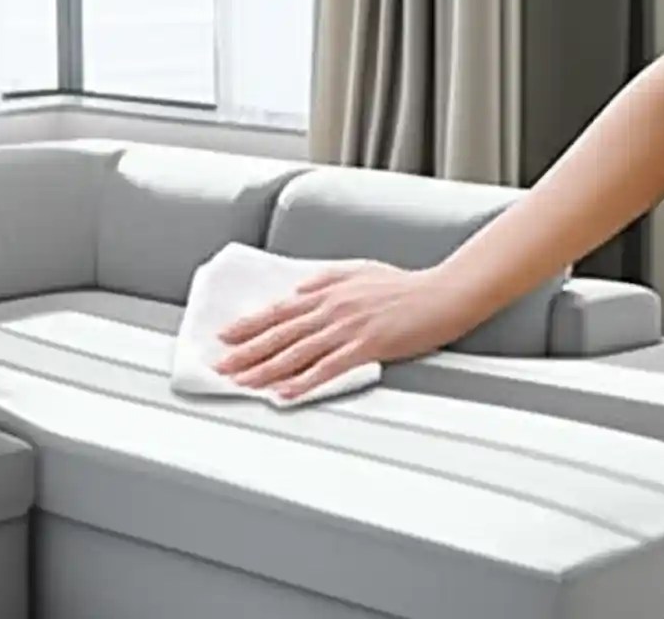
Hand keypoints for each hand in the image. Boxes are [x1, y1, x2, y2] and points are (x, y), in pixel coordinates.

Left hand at [214, 261, 478, 398]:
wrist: (444, 292)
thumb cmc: (406, 284)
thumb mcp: (359, 270)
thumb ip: (326, 279)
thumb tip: (299, 287)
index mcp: (326, 292)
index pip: (278, 311)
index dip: (249, 325)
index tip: (224, 337)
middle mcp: (330, 309)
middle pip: (279, 334)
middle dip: (245, 352)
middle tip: (219, 366)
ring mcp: (347, 328)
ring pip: (296, 352)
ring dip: (265, 369)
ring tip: (241, 383)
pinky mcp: (367, 346)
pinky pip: (328, 368)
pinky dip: (303, 381)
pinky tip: (284, 393)